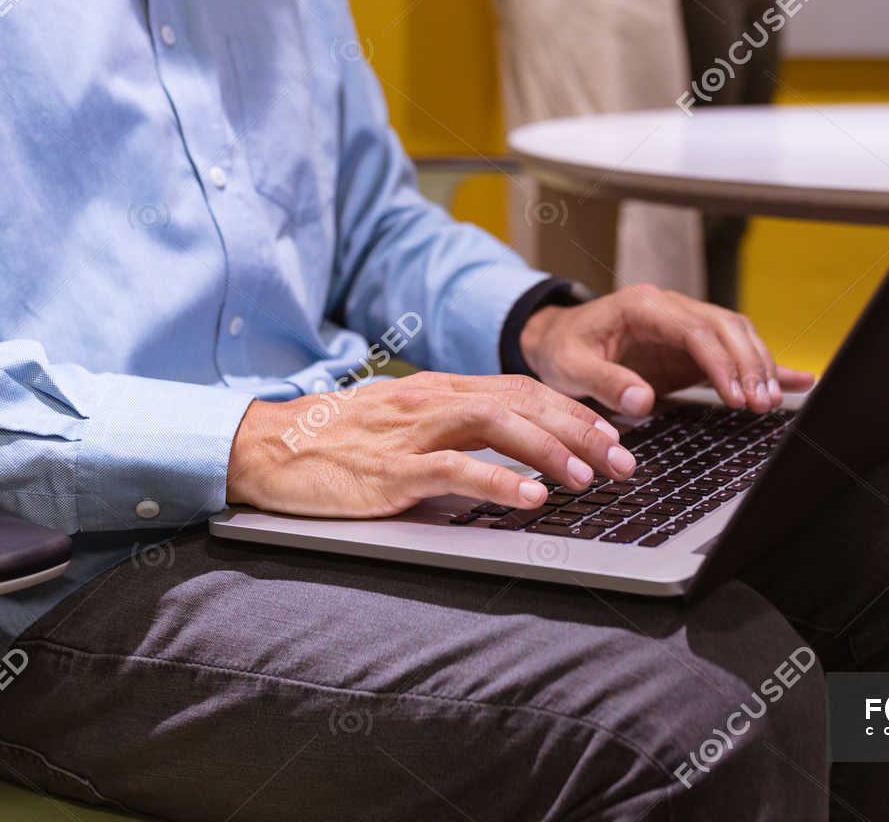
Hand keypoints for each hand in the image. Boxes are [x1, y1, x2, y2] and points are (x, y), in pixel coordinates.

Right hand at [226, 373, 637, 517]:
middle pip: (520, 401)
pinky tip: (530, 499)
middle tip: (622, 461)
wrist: (266, 448)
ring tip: (586, 478)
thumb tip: (509, 455)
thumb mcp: (401, 425)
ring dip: (548, 451)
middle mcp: (431, 400)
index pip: (520, 389)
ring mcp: (410, 432)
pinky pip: (454, 470)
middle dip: (579, 429)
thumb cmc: (333, 443)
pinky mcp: (390, 469)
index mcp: (438, 389)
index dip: (573, 411)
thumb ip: (450, 432)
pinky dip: (498, 483)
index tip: (612, 437)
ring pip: (495, 425)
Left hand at [518, 283, 815, 417]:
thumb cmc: (564, 349)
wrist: (559, 337)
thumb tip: (641, 400)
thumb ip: (604, 381)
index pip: (695, 329)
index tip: (735, 395)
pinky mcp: (692, 345)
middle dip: (749, 365)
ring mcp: (685, 323)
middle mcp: (671, 307)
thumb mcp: (570, 366)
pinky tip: (797, 379)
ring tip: (771, 402)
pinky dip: (764, 364)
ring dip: (758, 366)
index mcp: (643, 305)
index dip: (720, 361)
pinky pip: (734, 349)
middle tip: (761, 404)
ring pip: (737, 334)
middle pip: (726, 327)